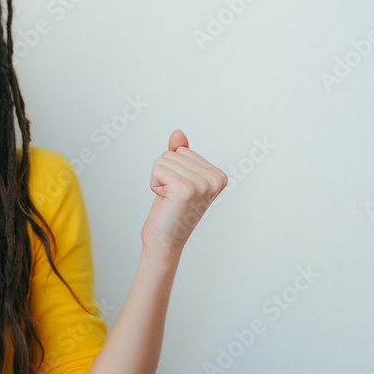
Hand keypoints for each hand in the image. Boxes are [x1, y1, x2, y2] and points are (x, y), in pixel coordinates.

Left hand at [139, 130, 226, 253]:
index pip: (182, 150)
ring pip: (164, 159)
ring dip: (159, 180)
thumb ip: (180, 154)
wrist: (164, 240)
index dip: (173, 170)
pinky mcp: (185, 189)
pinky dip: (154, 183)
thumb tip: (178, 133)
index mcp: (218, 175)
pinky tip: (164, 200)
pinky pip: (158, 168)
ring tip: (169, 199)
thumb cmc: (170, 210)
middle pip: (173, 153)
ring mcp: (202, 184)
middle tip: (172, 197)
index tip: (178, 191)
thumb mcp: (177, 177)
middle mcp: (215, 179)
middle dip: (165, 174)